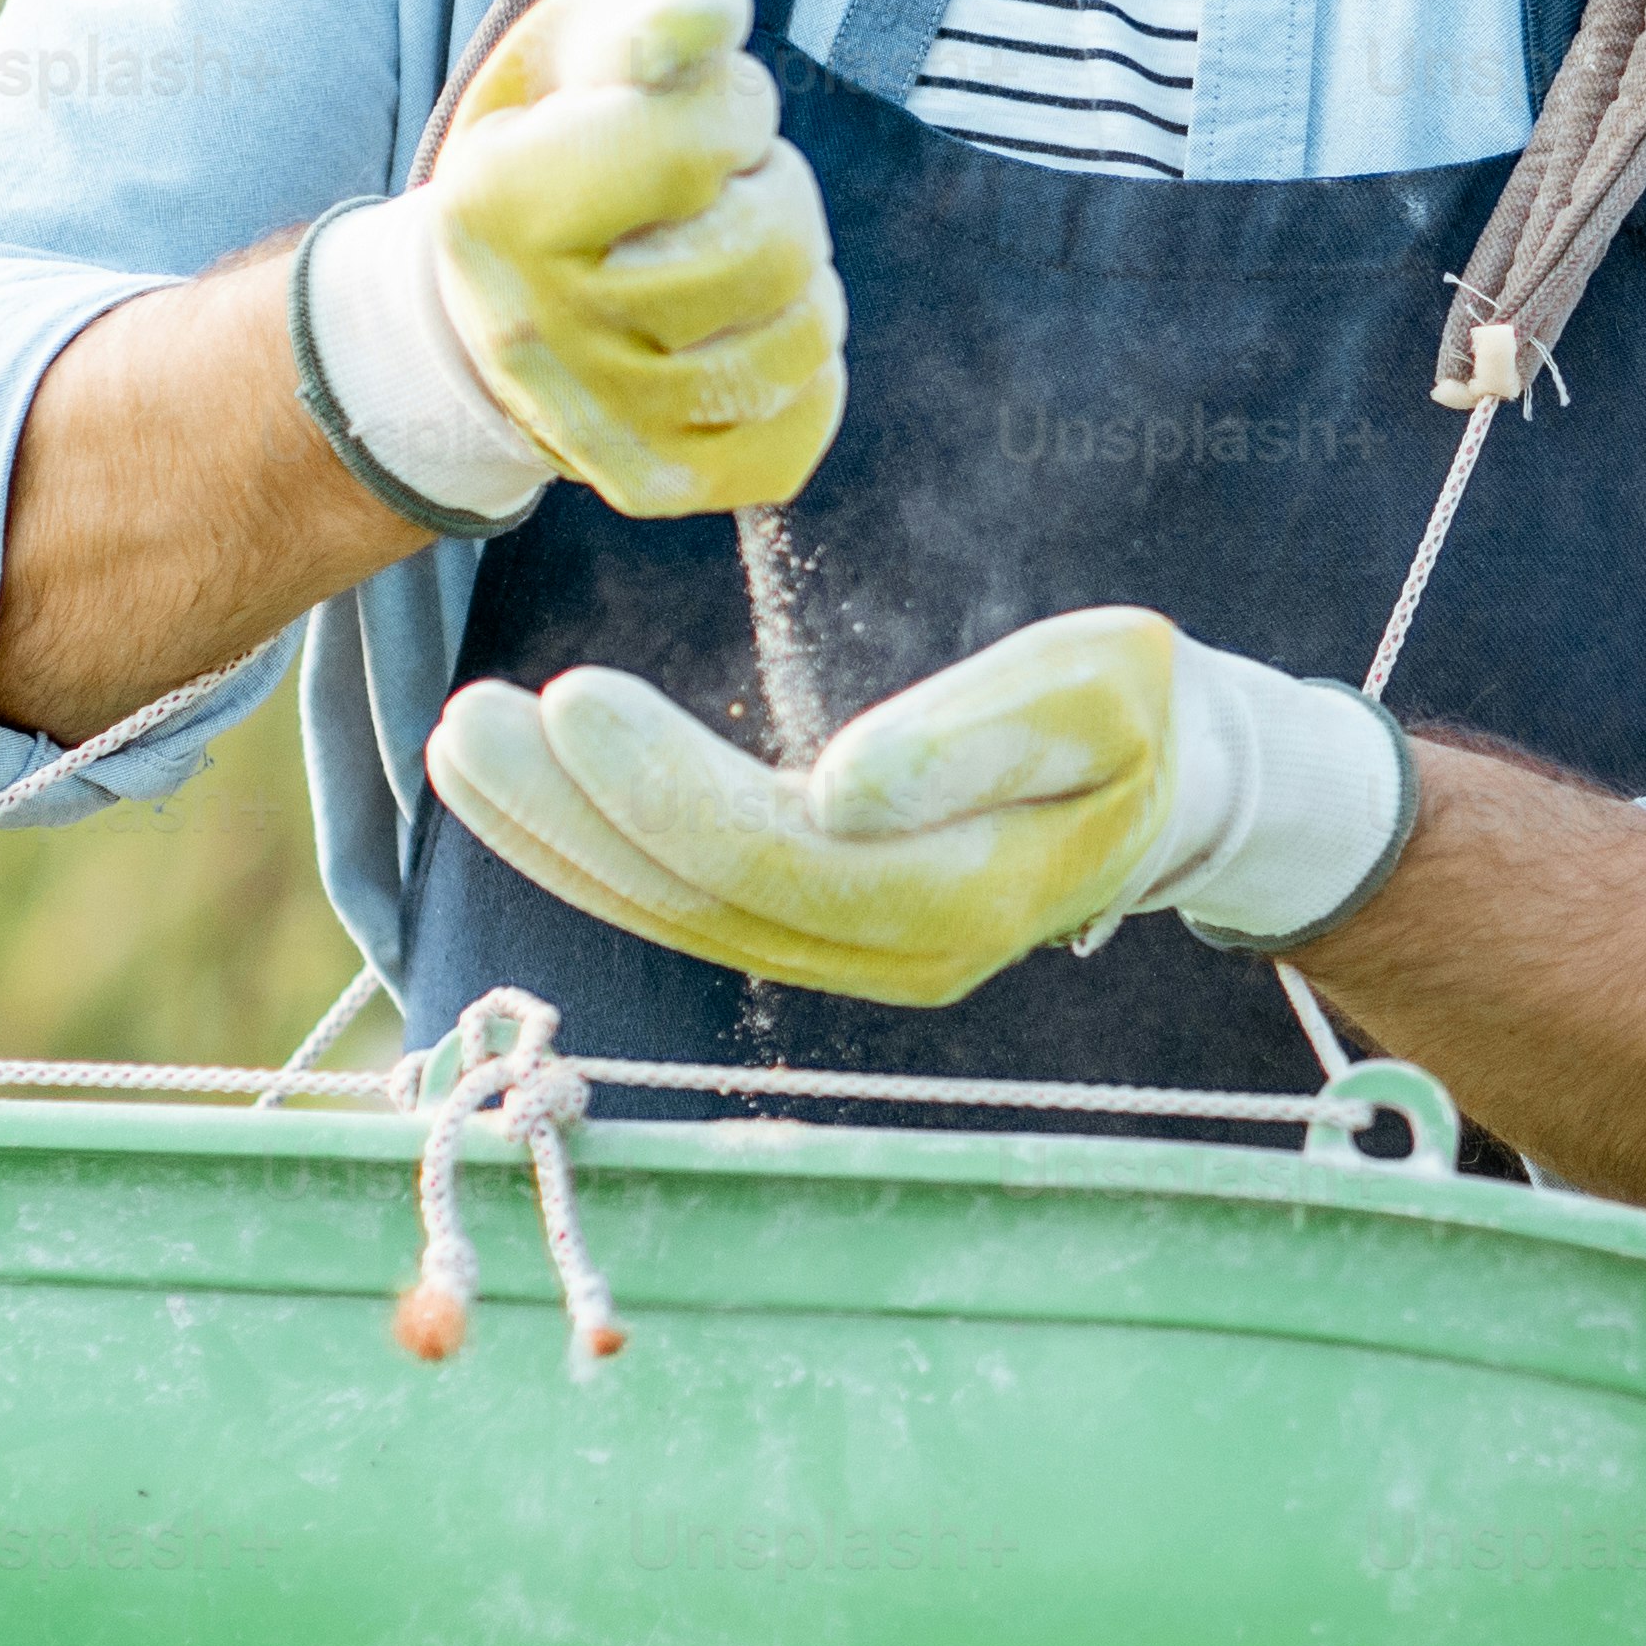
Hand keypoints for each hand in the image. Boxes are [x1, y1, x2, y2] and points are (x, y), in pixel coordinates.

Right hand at [304, 0, 843, 525]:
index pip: (701, 142)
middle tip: (721, 190)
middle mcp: (538, 330)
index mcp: (500, 202)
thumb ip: (662, 12)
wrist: (497, 293)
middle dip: (777, 192)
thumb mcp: (587, 44)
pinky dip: (804, 367)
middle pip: (773, 246)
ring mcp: (597, 424)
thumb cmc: (568, 137)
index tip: (691, 114)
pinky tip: (736, 333)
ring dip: (798, 276)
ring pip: (806, 336)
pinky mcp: (659, 485)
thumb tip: (713, 23)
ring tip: (727, 255)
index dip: (732, 109)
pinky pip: (808, 420)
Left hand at [422, 607, 1409, 1006]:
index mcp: (963, 899)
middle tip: (469, 724)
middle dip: (573, 817)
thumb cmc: (1144, 714)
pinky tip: (525, 792)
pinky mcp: (822, 924)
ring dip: (560, 838)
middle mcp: (895, 955)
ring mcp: (855, 954)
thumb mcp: (1101, 690)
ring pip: (678, 912)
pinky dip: (596, 848)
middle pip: (702, 900)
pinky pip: (689, 901)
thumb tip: (840, 786)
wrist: (1179, 782)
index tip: (571, 696)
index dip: (663, 793)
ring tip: (466, 746)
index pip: (778, 861)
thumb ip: (976, 737)